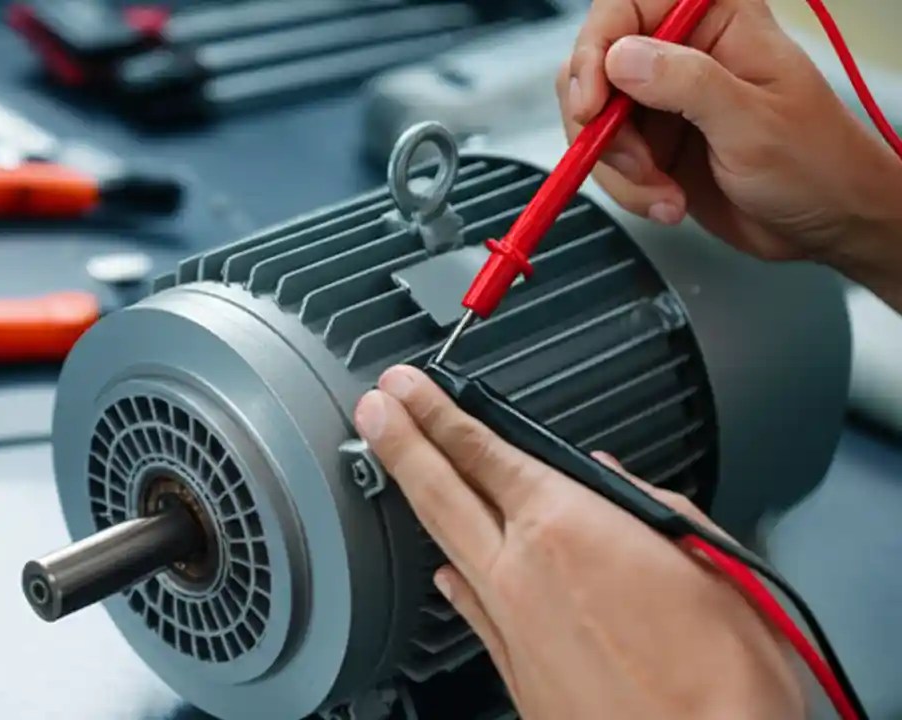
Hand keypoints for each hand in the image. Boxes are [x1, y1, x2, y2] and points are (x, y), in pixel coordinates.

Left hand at [354, 365, 803, 719]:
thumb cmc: (724, 679)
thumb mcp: (713, 561)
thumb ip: (650, 507)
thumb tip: (612, 482)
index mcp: (566, 526)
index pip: (480, 450)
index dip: (435, 412)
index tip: (405, 387)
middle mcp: (521, 571)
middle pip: (440, 491)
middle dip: (401, 441)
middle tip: (373, 408)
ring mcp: (509, 626)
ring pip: (447, 547)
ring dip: (420, 502)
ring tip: (400, 474)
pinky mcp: (514, 675)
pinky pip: (469, 610)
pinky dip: (454, 580)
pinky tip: (446, 572)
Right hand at [558, 0, 901, 309]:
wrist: (827, 224)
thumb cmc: (817, 165)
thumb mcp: (754, 124)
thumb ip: (688, 84)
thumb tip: (621, 57)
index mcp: (717, 19)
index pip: (625, 8)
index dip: (596, 51)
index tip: (592, 105)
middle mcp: (684, 50)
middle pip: (595, 65)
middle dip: (602, 124)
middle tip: (633, 162)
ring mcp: (663, 98)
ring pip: (593, 119)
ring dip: (617, 168)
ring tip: (662, 191)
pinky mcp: (652, 141)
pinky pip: (606, 159)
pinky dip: (627, 189)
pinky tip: (668, 200)